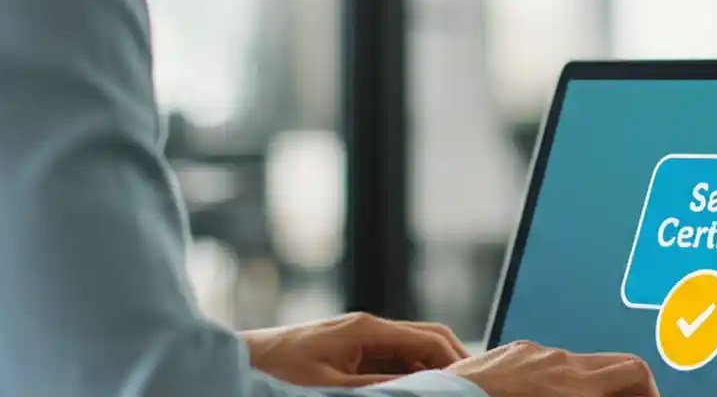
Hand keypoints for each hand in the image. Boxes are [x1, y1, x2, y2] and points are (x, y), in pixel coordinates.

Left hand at [243, 312, 468, 387]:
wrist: (244, 360)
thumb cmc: (279, 371)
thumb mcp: (332, 387)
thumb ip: (376, 388)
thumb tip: (417, 390)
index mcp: (368, 329)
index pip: (428, 339)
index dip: (455, 360)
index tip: (471, 383)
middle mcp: (369, 327)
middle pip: (426, 338)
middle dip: (451, 360)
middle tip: (470, 386)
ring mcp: (360, 337)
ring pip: (410, 351)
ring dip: (430, 370)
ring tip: (446, 391)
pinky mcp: (351, 349)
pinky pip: (391, 360)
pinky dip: (408, 374)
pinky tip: (414, 391)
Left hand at [448, 341, 659, 396]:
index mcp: (575, 386)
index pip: (635, 372)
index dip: (649, 393)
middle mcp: (557, 361)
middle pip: (612, 363)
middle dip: (622, 389)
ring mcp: (529, 352)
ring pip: (576, 363)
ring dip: (586, 386)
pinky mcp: (505, 351)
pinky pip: (542, 361)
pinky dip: (552, 380)